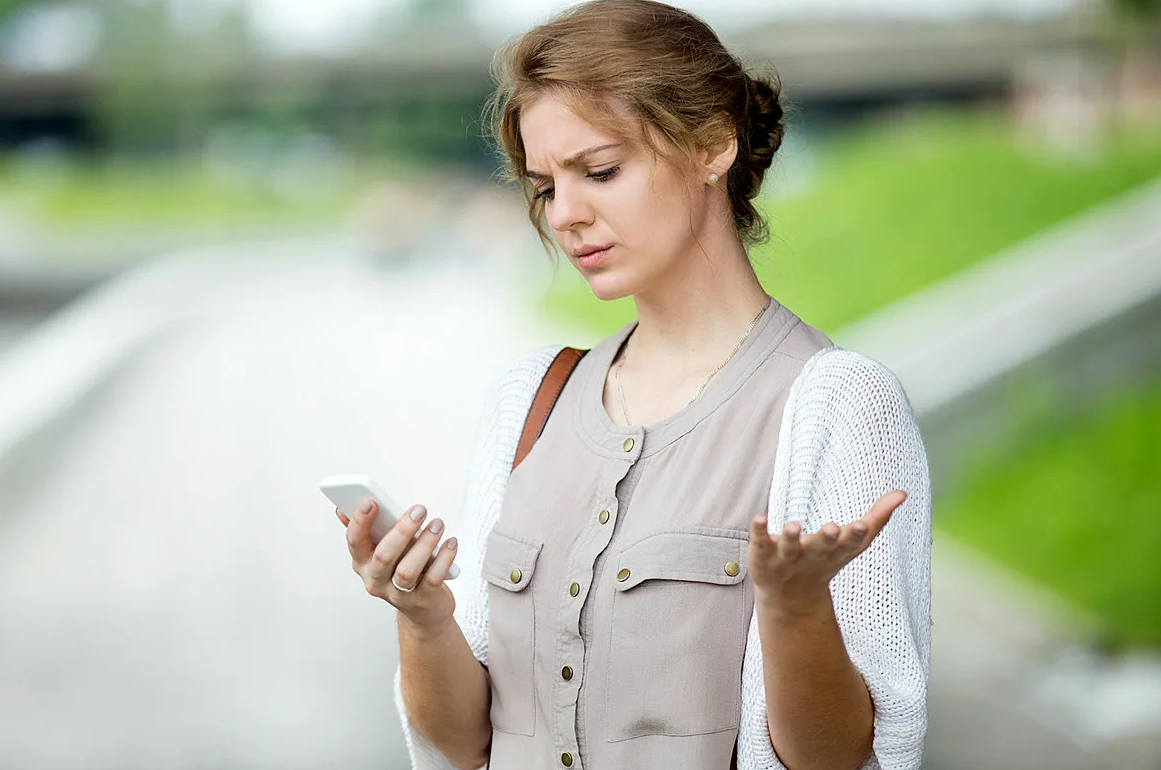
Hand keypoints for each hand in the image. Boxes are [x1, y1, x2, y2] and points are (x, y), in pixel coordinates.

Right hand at [336, 499, 458, 635]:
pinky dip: (443, 559)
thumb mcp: (382, 550)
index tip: (370, 502)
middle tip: (419, 510)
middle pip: (384, 555)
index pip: (355, 542)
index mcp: (362, 563)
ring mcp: (398, 593)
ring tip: (437, 524)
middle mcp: (376, 580)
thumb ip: (368, 530)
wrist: (423, 609)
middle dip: (402, 530)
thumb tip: (343, 509)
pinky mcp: (422, 600)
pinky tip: (450, 542)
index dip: (360, 522)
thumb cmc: (401, 569)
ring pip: (407, 570)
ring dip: (424, 544)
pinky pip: (432, 579)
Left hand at [747, 490, 907, 617]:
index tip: (862, 525)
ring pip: (788, 547)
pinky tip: (759, 518)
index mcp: (835, 552)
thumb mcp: (853, 544)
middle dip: (827, 538)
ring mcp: (786, 557)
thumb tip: (902, 493)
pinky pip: (759, 541)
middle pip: (820, 546)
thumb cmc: (825, 561)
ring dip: (791, 537)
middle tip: (833, 528)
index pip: (849, 545)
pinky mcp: (762, 554)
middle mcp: (812, 555)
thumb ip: (878, 519)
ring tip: (793, 525)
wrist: (789, 598)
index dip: (855, 536)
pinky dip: (758, 531)